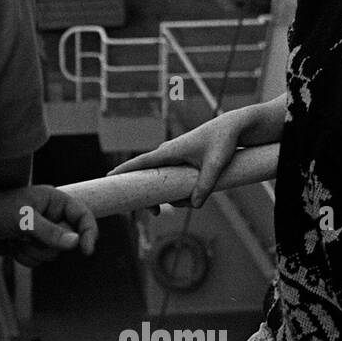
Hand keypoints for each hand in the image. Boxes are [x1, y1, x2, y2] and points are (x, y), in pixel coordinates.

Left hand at [0, 184, 97, 266]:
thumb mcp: (23, 220)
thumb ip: (50, 232)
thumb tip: (75, 242)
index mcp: (53, 200)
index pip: (82, 215)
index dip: (89, 232)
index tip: (86, 251)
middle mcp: (49, 215)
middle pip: (68, 241)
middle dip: (48, 244)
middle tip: (27, 235)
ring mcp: (38, 232)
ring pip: (51, 254)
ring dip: (33, 252)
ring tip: (15, 238)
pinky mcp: (27, 245)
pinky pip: (37, 261)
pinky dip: (24, 258)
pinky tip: (10, 246)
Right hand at [107, 113, 243, 209]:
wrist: (232, 127)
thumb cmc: (222, 141)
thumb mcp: (215, 165)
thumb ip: (205, 186)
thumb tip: (195, 205)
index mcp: (169, 151)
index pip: (141, 162)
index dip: (124, 170)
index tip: (108, 177)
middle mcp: (167, 154)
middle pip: (148, 177)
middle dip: (148, 196)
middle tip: (155, 213)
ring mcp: (173, 158)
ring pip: (160, 180)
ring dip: (168, 196)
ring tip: (186, 203)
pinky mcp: (181, 161)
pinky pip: (170, 178)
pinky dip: (174, 190)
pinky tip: (186, 198)